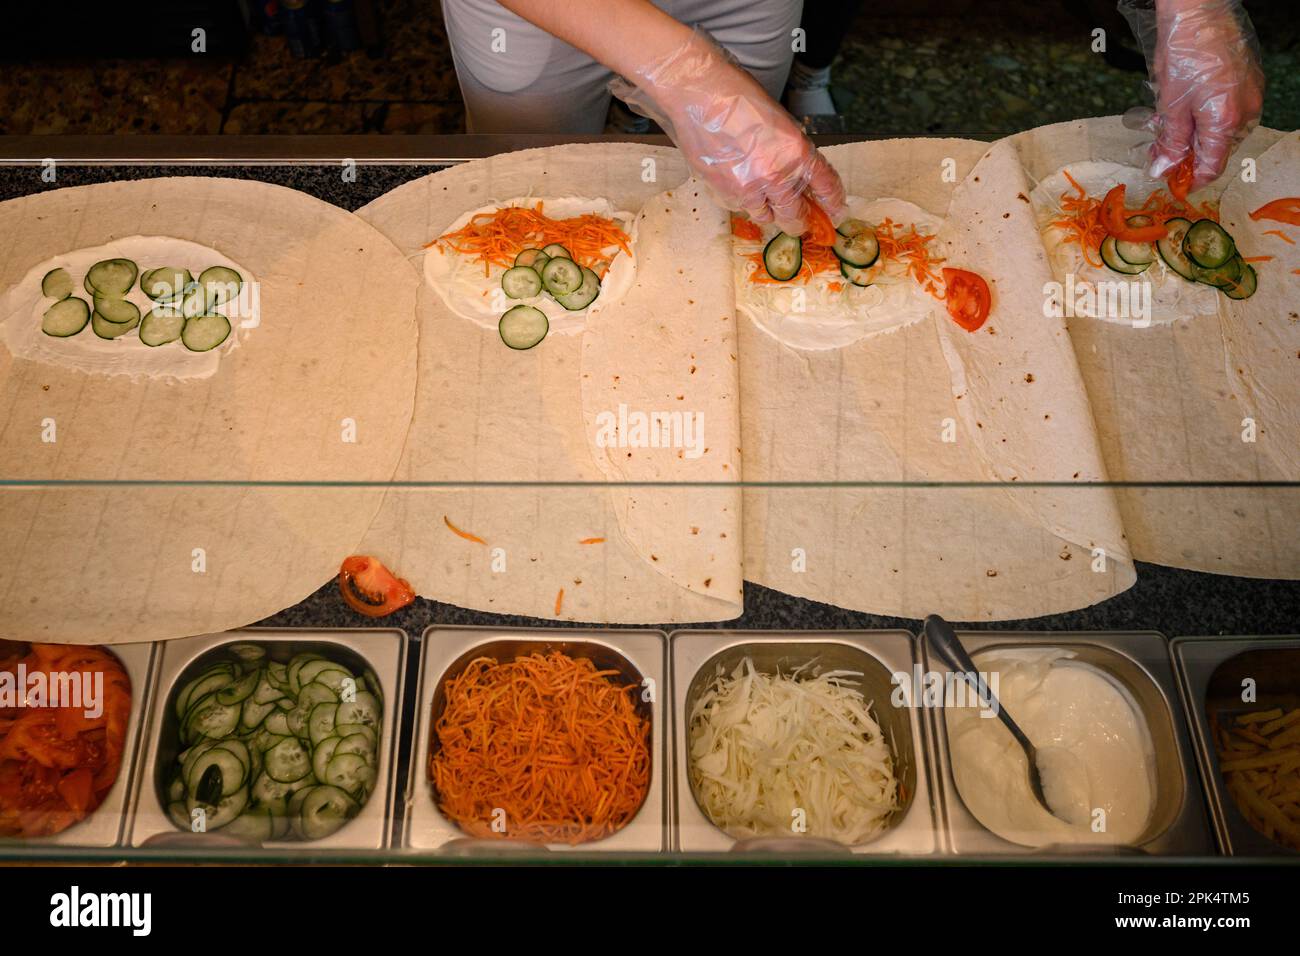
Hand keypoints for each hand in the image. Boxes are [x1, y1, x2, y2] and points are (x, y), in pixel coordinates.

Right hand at [612, 30, 845, 233]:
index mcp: (797, 151)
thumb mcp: (780, 121)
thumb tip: (800, 176)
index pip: (826, 186)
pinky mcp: (725, 193)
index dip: (833, 202)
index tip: (837, 211)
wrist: (699, 95)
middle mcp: (777, 175)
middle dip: (800, 221)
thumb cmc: (738, 98)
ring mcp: (749, 188)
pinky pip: (741, 208)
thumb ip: (792, 152)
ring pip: (767, 217)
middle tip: (800, 221)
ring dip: (770, 213)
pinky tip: (739, 183)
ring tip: (766, 201)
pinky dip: (744, 202)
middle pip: (795, 215)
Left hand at [1147, 0, 1263, 186]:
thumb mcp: (1170, 106)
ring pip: (1223, 129)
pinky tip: (1187, 109)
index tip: (1175, 184)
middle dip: (1189, 155)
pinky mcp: (1250, 80)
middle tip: (1161, 152)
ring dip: (1197, 135)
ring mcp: (1251, 95)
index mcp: (1224, 123)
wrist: (1199, 13)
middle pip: (1218, 149)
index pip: (1213, 166)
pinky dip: (1208, 116)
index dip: (1192, 180)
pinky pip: (1230, 109)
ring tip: (1168, 128)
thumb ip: (1171, 142)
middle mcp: (1245, 112)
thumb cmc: (1183, 55)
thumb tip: (1164, 170)